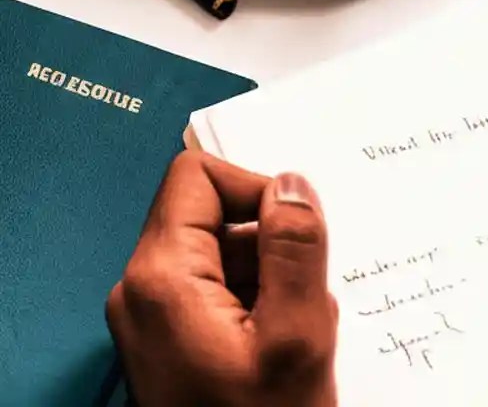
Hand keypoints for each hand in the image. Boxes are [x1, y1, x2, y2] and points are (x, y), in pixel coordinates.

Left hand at [105, 151, 337, 406]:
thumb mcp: (298, 336)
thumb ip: (296, 250)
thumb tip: (293, 184)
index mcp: (161, 278)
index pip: (197, 177)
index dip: (257, 190)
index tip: (299, 238)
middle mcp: (143, 290)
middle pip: (213, 215)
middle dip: (273, 245)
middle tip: (304, 299)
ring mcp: (155, 317)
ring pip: (225, 255)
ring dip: (275, 280)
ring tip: (297, 336)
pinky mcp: (172, 340)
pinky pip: (221, 290)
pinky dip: (263, 305)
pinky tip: (284, 350)